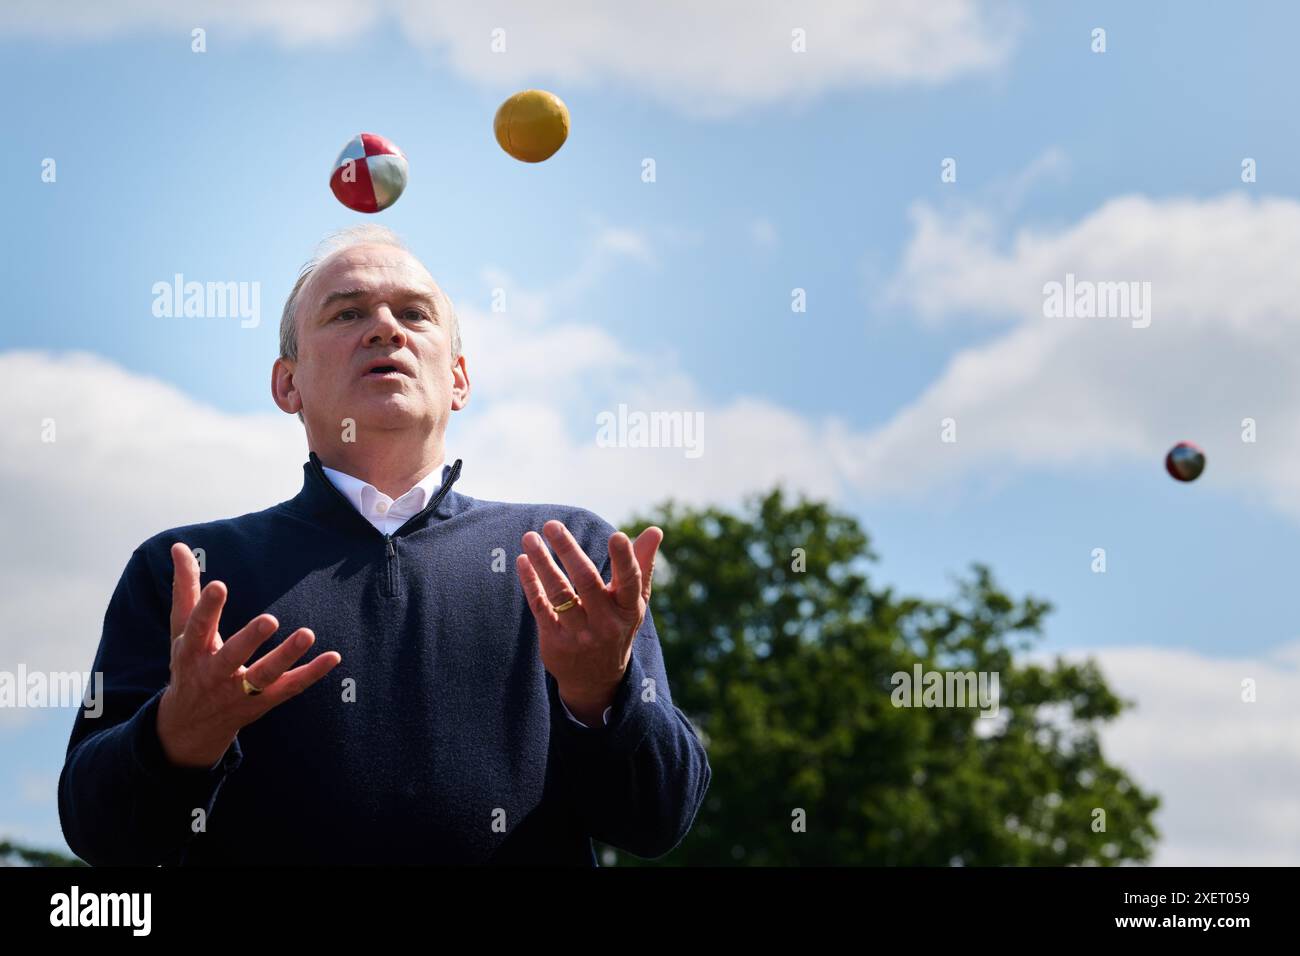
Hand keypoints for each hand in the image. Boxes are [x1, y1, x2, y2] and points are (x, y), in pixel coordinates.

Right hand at [156, 542, 341, 768]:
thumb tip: (179, 546)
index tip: (219, 585)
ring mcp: (239, 691)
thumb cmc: (188, 664)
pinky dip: (312, 674)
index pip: (198, 627)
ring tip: (307, 634)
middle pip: (232, 656)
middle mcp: (214, 673)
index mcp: (192, 650)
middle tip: (270, 619)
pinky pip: (290, 688)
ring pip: (265, 675)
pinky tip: (333, 657)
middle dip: (249, 639)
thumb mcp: (180, 630)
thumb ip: (185, 589)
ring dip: (286, 656)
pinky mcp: (263, 701)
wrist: (189, 725)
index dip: (207, 608)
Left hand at [517, 521, 661, 723]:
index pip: (629, 582)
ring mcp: (579, 634)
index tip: (617, 536)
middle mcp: (605, 623)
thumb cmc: (617, 627)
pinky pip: (540, 606)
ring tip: (530, 538)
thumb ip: (642, 564)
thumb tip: (655, 530)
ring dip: (542, 563)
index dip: (625, 559)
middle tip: (552, 525)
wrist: (596, 680)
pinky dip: (531, 582)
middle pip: (586, 581)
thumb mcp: (634, 601)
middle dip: (569, 550)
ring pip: (559, 592)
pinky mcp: (555, 641)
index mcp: (628, 609)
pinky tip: (523, 561)